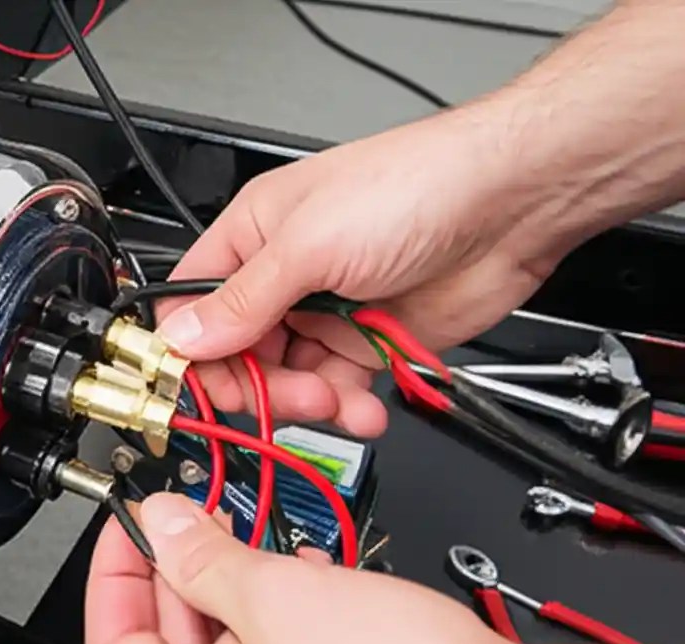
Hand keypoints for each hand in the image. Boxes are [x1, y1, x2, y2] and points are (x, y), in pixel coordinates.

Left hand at [85, 493, 536, 643]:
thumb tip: (162, 523)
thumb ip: (204, 557)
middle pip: (168, 643)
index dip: (113, 572)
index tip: (130, 525)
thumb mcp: (277, 595)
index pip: (112, 641)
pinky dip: (276, 619)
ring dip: (234, 589)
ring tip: (258, 544)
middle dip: (182, 571)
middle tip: (197, 518)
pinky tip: (308, 582)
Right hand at [156, 104, 573, 436]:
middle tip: (288, 393)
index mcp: (252, 237)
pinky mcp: (368, 340)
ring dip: (306, 401)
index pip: (193, 306)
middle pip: (237, 354)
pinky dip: (347, 409)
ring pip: (286, 379)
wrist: (510, 203)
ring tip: (336, 399)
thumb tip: (182, 338)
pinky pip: (337, 389)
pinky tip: (363, 408)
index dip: (191, 351)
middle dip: (257, 384)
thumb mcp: (309, 245)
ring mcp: (325, 311)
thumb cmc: (414, 187)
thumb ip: (243, 301)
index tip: (202, 387)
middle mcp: (284, 276)